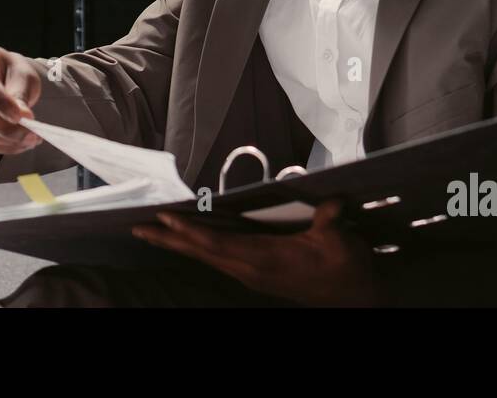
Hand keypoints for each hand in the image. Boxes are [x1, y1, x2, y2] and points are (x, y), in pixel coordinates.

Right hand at [0, 43, 43, 154]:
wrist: (2, 79)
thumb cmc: (12, 72)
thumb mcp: (23, 75)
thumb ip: (21, 94)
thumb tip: (22, 118)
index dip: (0, 102)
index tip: (21, 117)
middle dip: (6, 128)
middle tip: (33, 135)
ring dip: (5, 141)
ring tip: (30, 140)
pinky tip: (16, 144)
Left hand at [132, 201, 381, 305]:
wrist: (358, 297)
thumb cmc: (347, 267)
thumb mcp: (341, 240)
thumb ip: (330, 219)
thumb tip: (330, 199)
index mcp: (266, 259)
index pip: (219, 243)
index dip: (190, 231)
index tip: (165, 218)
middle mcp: (252, 270)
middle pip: (203, 252)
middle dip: (170, 240)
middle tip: (138, 227)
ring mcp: (253, 275)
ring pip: (208, 258)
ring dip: (180, 245)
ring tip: (153, 233)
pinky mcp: (257, 275)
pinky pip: (220, 260)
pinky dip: (199, 248)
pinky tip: (188, 243)